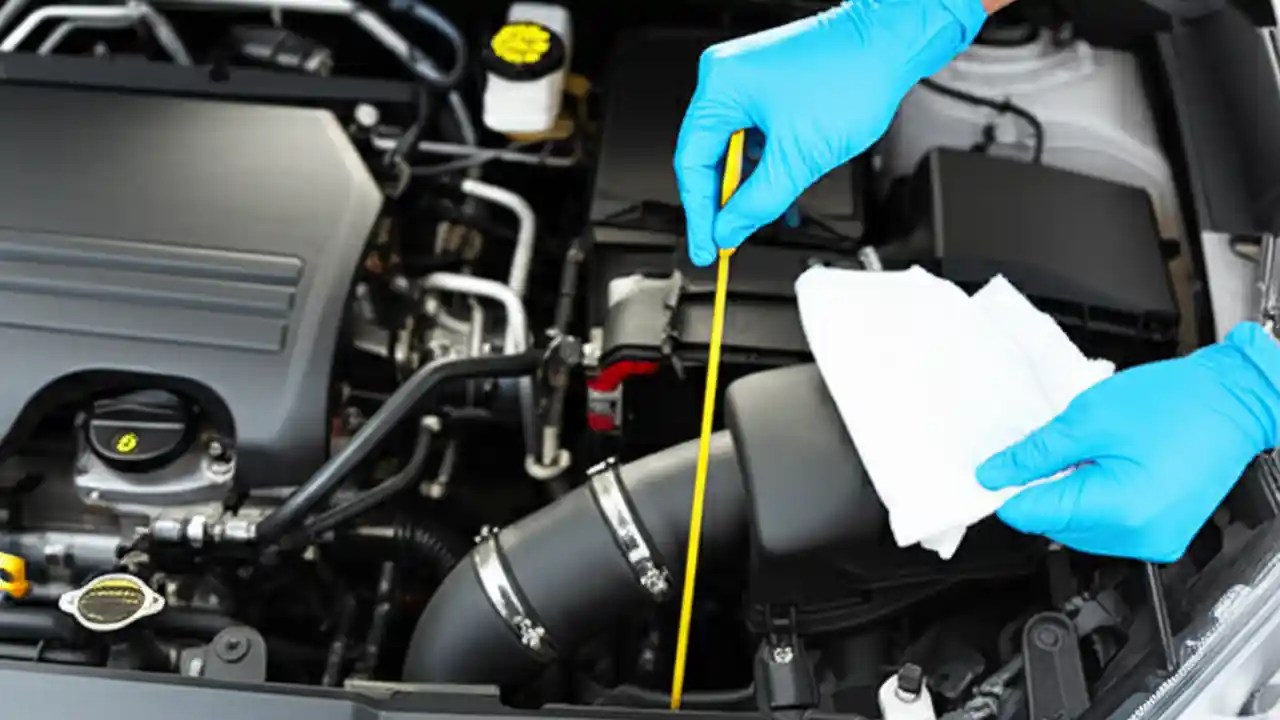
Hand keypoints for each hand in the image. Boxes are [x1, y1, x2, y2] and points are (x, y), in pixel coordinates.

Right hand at [673, 0, 988, 265]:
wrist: (891, 45)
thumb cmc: (851, 77)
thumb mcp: (798, 158)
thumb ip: (757, 202)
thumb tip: (729, 228)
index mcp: (720, 87)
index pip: (692, 162)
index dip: (700, 212)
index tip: (706, 246)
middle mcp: (726, 77)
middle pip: (710, 155)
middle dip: (724, 200)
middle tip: (729, 237)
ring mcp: (748, 79)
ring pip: (735, 148)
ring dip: (749, 185)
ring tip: (761, 215)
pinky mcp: (769, 84)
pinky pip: (755, 134)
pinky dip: (766, 165)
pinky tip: (778, 190)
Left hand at [977, 323, 1279, 562]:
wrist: (1236, 398)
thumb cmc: (1177, 402)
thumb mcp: (1089, 418)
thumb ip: (1035, 453)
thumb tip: (995, 474)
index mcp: (1119, 510)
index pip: (1034, 515)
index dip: (1009, 489)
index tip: (995, 469)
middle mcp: (1140, 536)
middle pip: (1055, 525)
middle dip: (1044, 488)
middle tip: (1052, 450)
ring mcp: (1155, 539)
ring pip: (1080, 528)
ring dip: (1070, 495)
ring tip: (1090, 455)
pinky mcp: (1163, 534)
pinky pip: (1109, 526)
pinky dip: (1096, 500)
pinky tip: (1108, 469)